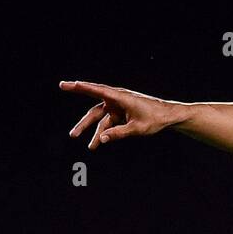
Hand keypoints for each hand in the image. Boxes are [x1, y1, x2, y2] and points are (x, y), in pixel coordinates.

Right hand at [59, 80, 188, 148]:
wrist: (167, 116)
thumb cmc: (154, 119)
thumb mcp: (137, 129)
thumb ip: (118, 134)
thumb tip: (101, 140)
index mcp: (119, 97)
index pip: (95, 90)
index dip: (79, 88)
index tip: (64, 85)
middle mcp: (116, 100)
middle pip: (95, 112)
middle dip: (84, 124)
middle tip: (71, 133)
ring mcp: (117, 107)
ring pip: (101, 120)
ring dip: (94, 133)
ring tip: (89, 148)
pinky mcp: (120, 114)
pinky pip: (109, 123)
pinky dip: (105, 133)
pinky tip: (100, 142)